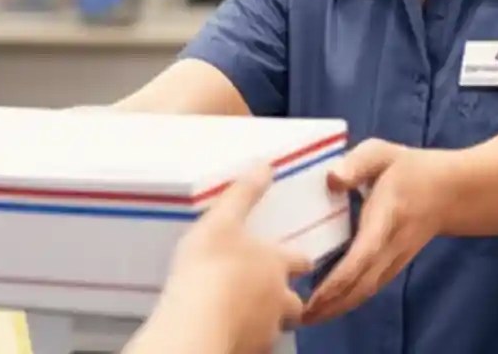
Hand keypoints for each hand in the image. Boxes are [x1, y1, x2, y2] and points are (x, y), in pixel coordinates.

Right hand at [133, 165, 312, 353]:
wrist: (197, 323)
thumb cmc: (210, 266)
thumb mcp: (221, 220)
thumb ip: (243, 193)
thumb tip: (266, 164)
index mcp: (276, 263)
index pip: (300, 261)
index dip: (298, 260)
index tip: (299, 260)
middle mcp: (279, 299)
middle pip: (296, 303)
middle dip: (288, 299)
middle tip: (271, 295)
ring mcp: (266, 330)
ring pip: (276, 326)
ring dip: (266, 320)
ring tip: (245, 315)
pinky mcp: (249, 351)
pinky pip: (253, 345)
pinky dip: (246, 339)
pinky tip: (230, 333)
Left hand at [301, 139, 442, 324]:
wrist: (450, 191)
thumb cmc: (409, 169)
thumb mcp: (383, 153)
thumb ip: (357, 162)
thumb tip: (332, 178)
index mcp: (387, 216)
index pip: (366, 252)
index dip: (342, 276)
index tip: (317, 292)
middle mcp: (392, 244)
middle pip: (362, 283)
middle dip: (332, 302)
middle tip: (299, 315)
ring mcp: (395, 259)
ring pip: (366, 291)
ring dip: (338, 308)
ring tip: (307, 317)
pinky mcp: (394, 265)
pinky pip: (370, 288)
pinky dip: (348, 301)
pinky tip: (327, 307)